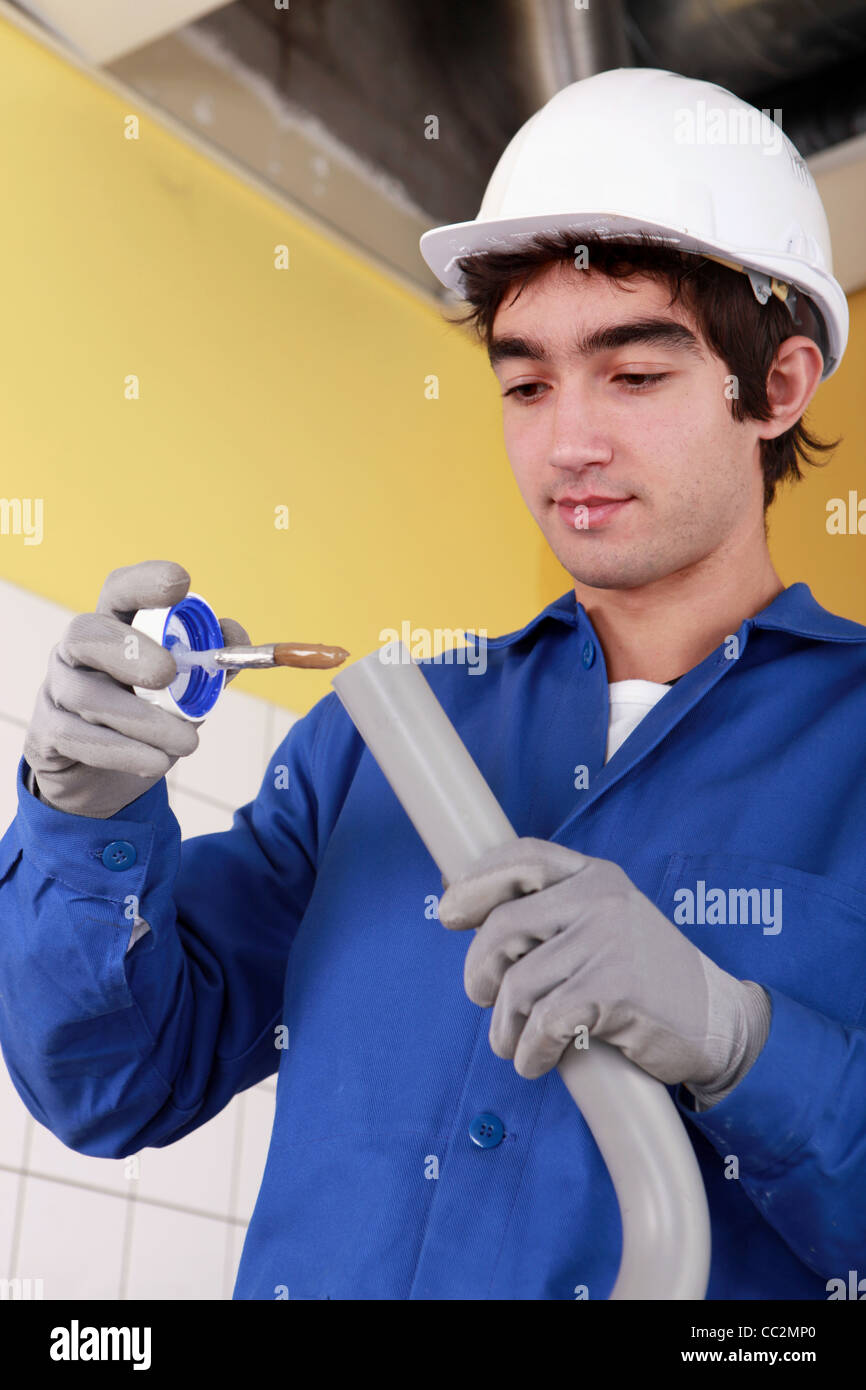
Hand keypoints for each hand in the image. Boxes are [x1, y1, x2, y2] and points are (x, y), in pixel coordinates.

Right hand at [23, 560, 249, 819]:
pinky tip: (156, 762)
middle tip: (169, 673)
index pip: (119, 592)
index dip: (145, 582)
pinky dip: (122, 751)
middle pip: (87, 633)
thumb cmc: (146, 719)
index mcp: (115, 629)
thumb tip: (234, 635)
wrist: (102, 779)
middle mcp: (78, 652)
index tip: (181, 584)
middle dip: (129, 649)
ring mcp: (58, 690)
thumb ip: (212, 663)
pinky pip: (77, 738)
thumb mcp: (185, 689)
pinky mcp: (47, 733)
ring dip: (143, 720)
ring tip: (188, 743)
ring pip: (87, 695)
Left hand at [438, 837, 769, 1094]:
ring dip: (504, 1027)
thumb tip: (472, 919)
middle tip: (483, 997)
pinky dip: (529, 1051)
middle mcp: (601, 899)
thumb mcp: (607, 924)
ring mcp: (608, 942)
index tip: (448, 911)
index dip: (476, 882)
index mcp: (596, 876)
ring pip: (517, 984)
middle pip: (502, 927)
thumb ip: (555, 916)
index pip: (522, 858)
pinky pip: (542, 1022)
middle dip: (479, 971)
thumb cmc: (649, 978)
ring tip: (514, 1044)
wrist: (720, 1021)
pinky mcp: (613, 989)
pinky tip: (537, 1061)